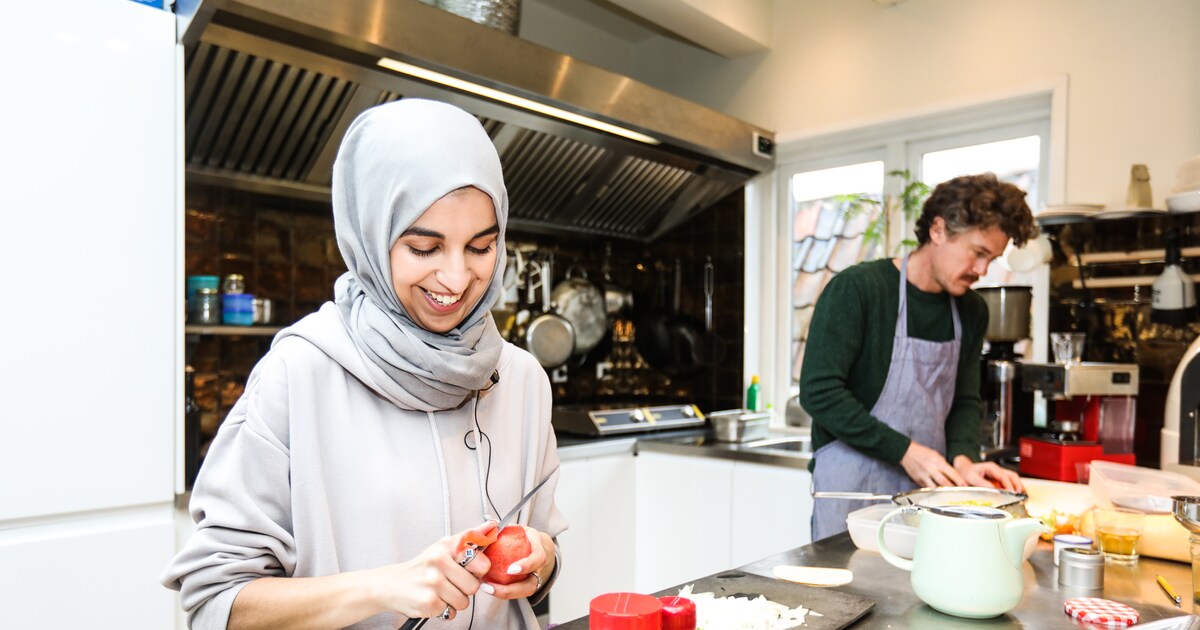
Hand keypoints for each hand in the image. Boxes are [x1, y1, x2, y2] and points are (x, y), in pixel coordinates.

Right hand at [369, 522, 494, 619]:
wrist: (391, 584)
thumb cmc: (422, 566)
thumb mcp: (444, 547)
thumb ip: (471, 537)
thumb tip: (492, 526)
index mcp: (446, 547)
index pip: (482, 563)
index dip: (478, 570)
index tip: (469, 569)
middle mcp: (439, 563)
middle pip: (474, 586)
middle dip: (465, 588)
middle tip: (451, 582)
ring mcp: (433, 583)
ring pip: (464, 601)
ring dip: (455, 600)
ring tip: (441, 592)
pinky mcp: (429, 602)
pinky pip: (451, 612)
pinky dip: (444, 609)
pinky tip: (433, 599)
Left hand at [486, 526, 555, 600]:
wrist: (536, 545)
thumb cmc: (523, 536)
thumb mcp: (516, 528)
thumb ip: (503, 528)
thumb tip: (490, 525)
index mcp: (539, 546)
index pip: (538, 558)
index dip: (527, 565)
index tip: (510, 570)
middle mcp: (540, 566)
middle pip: (532, 584)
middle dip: (512, 590)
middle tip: (491, 587)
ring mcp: (535, 578)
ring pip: (525, 592)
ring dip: (505, 594)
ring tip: (487, 589)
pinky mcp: (527, 585)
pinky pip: (517, 592)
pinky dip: (503, 592)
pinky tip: (488, 588)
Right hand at [900, 441, 965, 487]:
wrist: (907, 452)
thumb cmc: (923, 452)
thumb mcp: (937, 456)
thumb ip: (945, 466)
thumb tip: (954, 476)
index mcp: (937, 461)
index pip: (951, 473)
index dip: (959, 481)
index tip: (965, 486)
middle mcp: (931, 469)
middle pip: (945, 482)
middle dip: (953, 488)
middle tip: (960, 493)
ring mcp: (924, 476)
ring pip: (936, 488)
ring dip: (943, 492)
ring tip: (949, 495)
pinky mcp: (918, 480)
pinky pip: (928, 488)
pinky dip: (934, 491)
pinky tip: (938, 493)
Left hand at [953, 456, 1024, 491]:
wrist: (964, 470)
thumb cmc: (967, 473)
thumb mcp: (972, 478)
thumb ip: (983, 483)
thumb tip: (994, 489)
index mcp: (991, 467)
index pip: (1003, 476)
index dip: (1009, 484)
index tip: (1011, 492)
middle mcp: (997, 470)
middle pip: (1012, 475)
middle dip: (1018, 484)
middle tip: (1021, 494)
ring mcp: (999, 474)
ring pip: (1013, 479)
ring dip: (1018, 486)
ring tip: (1022, 495)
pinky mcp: (999, 479)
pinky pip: (1009, 483)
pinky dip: (1014, 488)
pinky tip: (1016, 495)